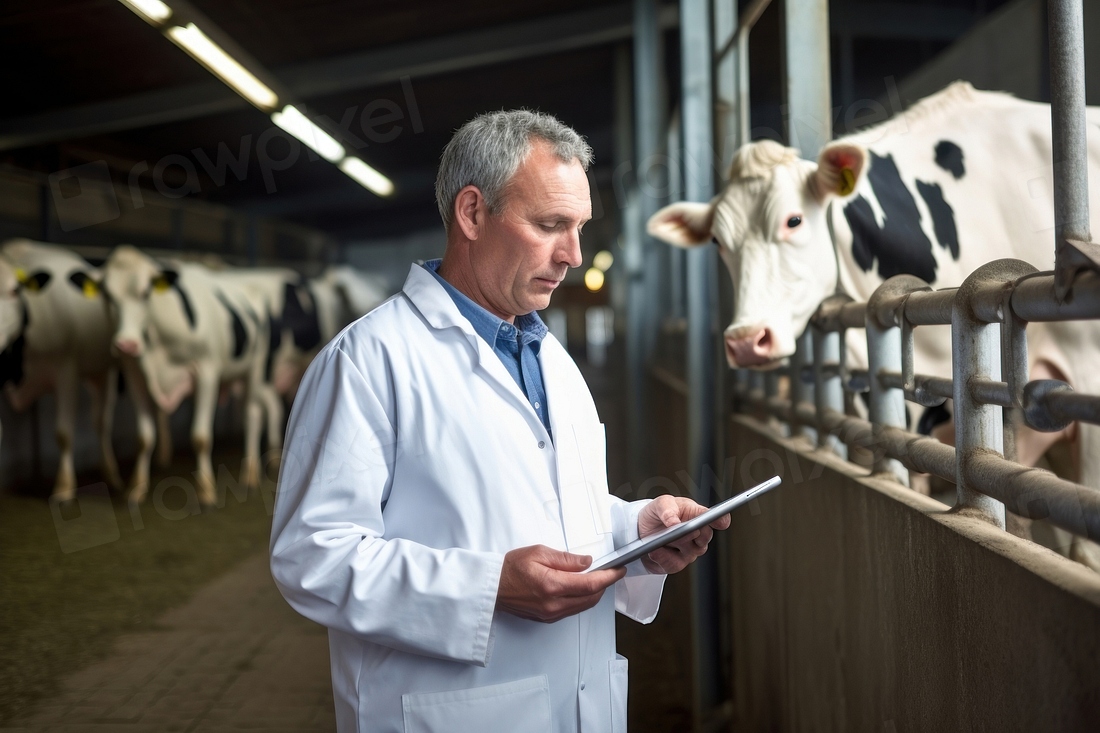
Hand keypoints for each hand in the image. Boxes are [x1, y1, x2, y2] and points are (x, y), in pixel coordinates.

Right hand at [496, 545, 626, 622]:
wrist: (492, 587)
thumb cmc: (510, 568)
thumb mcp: (538, 553)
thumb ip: (565, 559)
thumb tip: (586, 562)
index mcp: (552, 586)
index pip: (590, 584)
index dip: (609, 577)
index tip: (619, 570)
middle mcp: (553, 604)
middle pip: (591, 598)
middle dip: (604, 585)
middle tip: (610, 571)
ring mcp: (551, 614)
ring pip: (583, 606)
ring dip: (594, 593)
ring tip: (597, 578)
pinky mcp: (547, 618)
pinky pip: (572, 610)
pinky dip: (582, 599)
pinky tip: (581, 589)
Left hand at [637, 495, 730, 574]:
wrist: (641, 531)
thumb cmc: (656, 514)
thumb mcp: (659, 504)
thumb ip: (667, 509)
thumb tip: (674, 522)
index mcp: (695, 514)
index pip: (713, 517)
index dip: (721, 519)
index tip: (722, 522)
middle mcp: (696, 534)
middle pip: (705, 537)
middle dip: (691, 534)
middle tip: (680, 530)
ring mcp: (689, 550)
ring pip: (691, 553)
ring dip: (674, 546)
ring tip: (659, 542)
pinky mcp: (677, 563)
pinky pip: (674, 564)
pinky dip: (662, 558)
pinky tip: (654, 551)